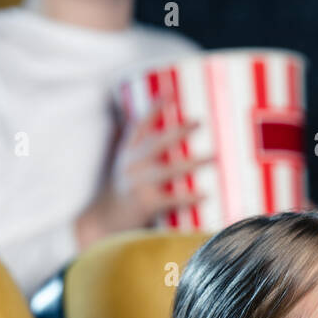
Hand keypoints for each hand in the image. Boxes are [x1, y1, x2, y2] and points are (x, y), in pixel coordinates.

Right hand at [76, 91, 213, 245]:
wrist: (103, 222)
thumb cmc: (120, 195)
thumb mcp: (122, 167)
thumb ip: (138, 152)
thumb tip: (161, 137)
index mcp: (127, 154)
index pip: (139, 126)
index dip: (154, 109)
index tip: (169, 95)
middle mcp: (132, 165)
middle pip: (157, 143)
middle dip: (179, 131)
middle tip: (199, 122)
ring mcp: (138, 184)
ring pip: (169, 169)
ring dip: (194, 163)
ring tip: (215, 157)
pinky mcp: (145, 204)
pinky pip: (172, 199)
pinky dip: (189, 197)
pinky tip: (205, 194)